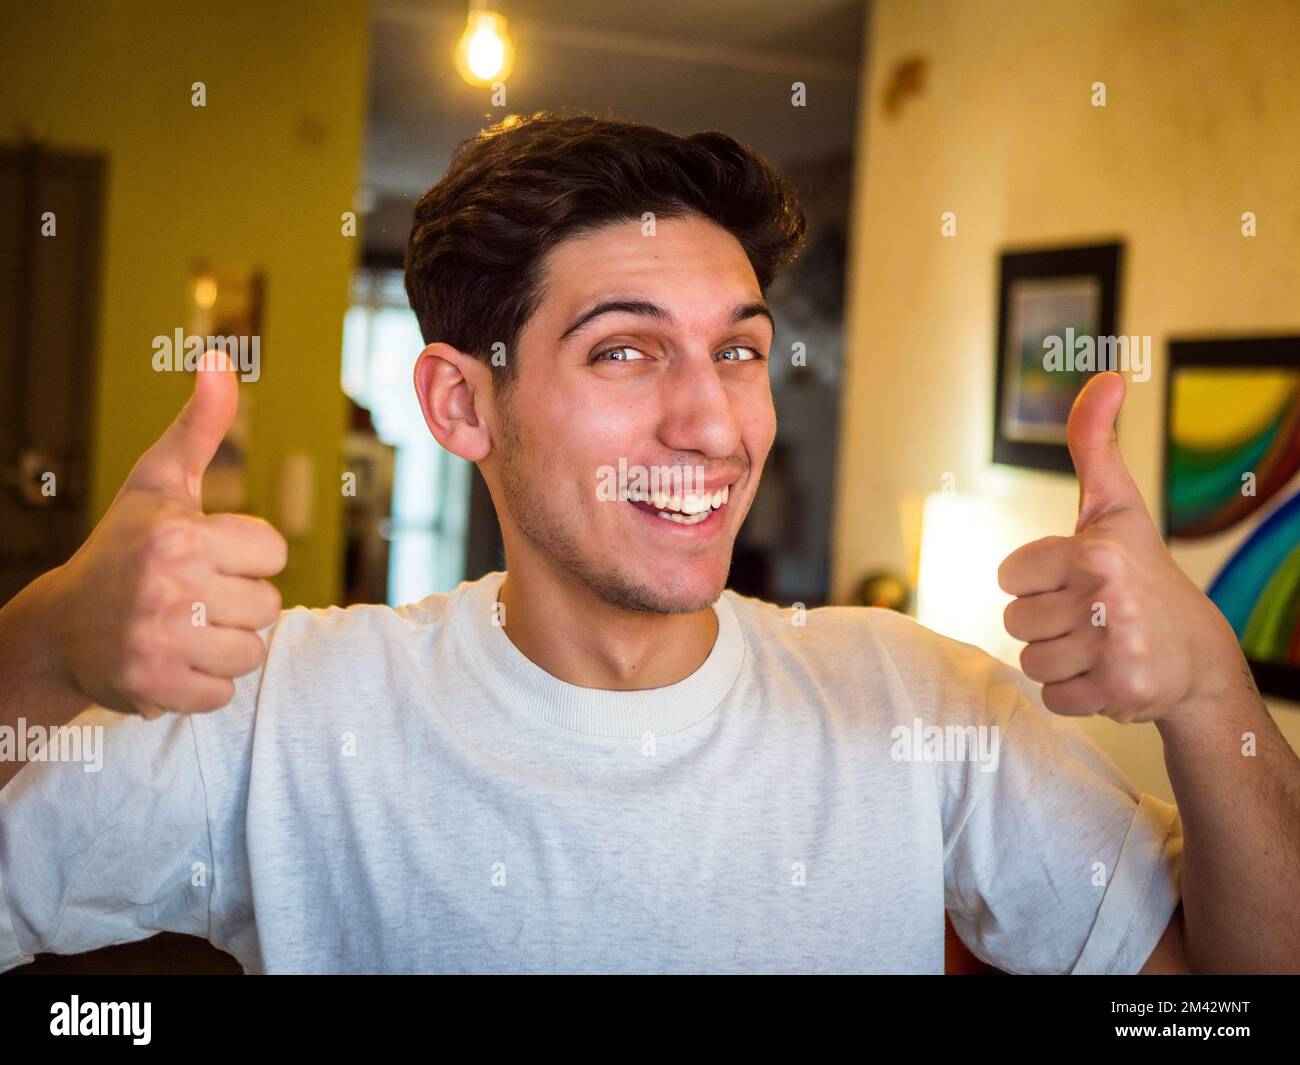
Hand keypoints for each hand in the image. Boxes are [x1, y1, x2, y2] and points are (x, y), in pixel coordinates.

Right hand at [46, 350, 286, 717]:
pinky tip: (170, 660)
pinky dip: (203, 684)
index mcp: (179, 533)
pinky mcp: (154, 686)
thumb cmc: (125, 547)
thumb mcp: (160, 483)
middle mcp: (169, 584)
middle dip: (235, 604)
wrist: (62, 628)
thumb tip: (222, 358)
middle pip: (268, 605)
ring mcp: (159, 639)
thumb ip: (201, 426)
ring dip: (223, 646)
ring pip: (251, 652)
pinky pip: (224, 692)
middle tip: (188, 597)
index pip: (273, 552)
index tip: (205, 557)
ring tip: (181, 628)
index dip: (246, 557)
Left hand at [998, 372, 1243, 723]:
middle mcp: (1105, 598)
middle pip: (1014, 621)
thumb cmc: (1140, 571)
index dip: (1033, 580)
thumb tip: (1105, 375)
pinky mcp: (1118, 691)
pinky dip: (1071, 692)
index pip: (1008, 576)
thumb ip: (1094, 443)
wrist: (1195, 654)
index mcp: (1094, 551)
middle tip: (1087, 615)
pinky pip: (1051, 696)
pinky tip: (1104, 672)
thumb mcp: (1114, 506)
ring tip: (1095, 643)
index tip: (1071, 578)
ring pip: (1029, 660)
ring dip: (1055, 658)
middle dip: (1044, 621)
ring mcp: (1114, 647)